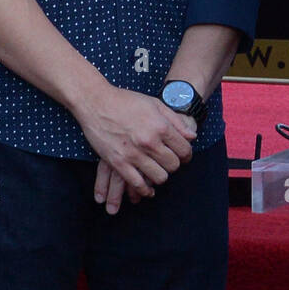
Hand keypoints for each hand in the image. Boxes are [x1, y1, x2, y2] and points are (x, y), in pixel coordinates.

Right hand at [75, 86, 197, 207]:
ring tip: (156, 169)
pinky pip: (138, 184)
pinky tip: (146, 187)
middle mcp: (149, 142)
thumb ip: (175, 121)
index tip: (182, 155)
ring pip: (159, 177)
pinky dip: (145, 189)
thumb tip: (192, 137)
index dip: (186, 155)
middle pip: (173, 165)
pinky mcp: (118, 163)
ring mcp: (133, 154)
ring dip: (160, 175)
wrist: (96, 102)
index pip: (184, 150)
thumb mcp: (154, 104)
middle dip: (174, 164)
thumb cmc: (126, 100)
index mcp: (160, 126)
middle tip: (168, 161)